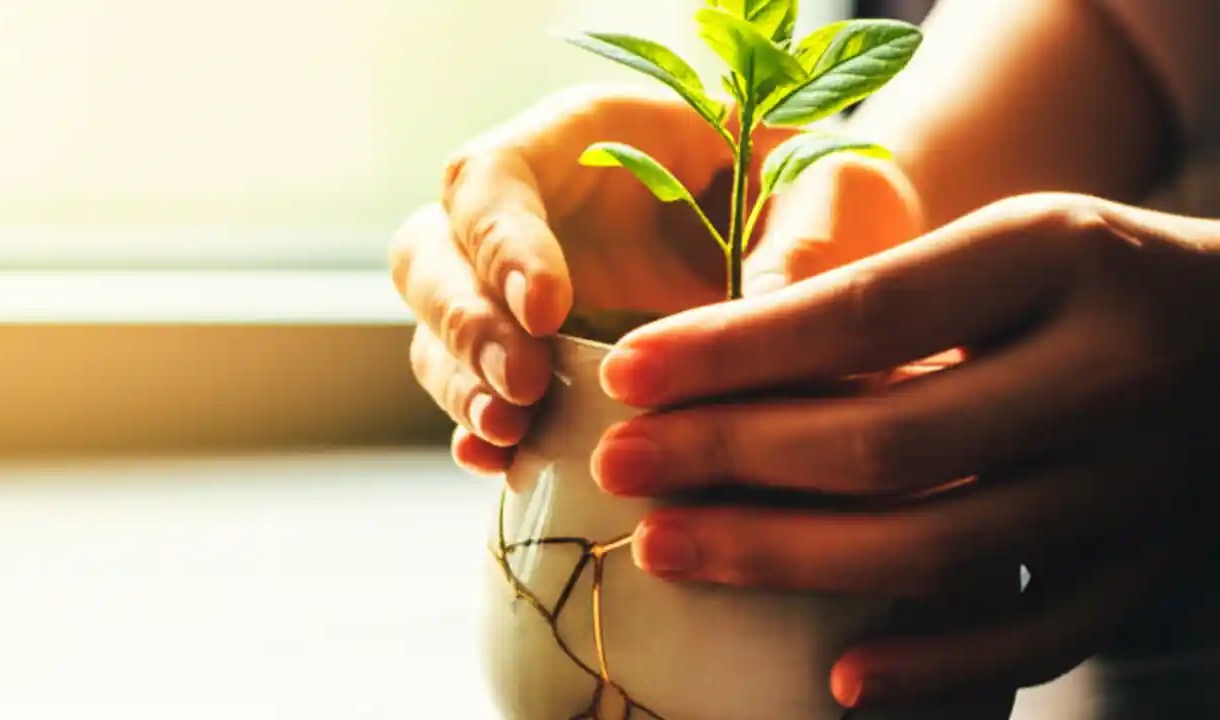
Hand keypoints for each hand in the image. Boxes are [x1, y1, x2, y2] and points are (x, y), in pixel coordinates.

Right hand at [390, 86, 922, 473]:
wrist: (811, 251)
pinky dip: (478, 432)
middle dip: (465, 324)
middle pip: (431, 254)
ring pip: (436, 332)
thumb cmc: (812, 195)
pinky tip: (503, 463)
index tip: (549, 310)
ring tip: (511, 433)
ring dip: (461, 385)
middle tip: (524, 386)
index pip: (495, 178)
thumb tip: (762, 325)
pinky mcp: (531, 362)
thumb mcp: (825, 191)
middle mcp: (529, 215)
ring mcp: (517, 293)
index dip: (502, 244)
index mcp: (580, 142)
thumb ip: (801, 239)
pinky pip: (471, 394)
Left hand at [591, 192, 1219, 706]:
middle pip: (886, 440)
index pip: (866, 312)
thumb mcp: (998, 237)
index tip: (625, 375)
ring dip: (784, 558)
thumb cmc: (1086, 275)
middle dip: (729, 457)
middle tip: (622, 464)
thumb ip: (876, 281)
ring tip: (667, 546)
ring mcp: (1134, 482)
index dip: (732, 352)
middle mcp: (1107, 368)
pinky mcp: (1144, 564)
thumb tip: (714, 348)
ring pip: (940, 547)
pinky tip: (839, 673)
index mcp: (1060, 255)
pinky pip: (1037, 632)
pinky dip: (936, 661)